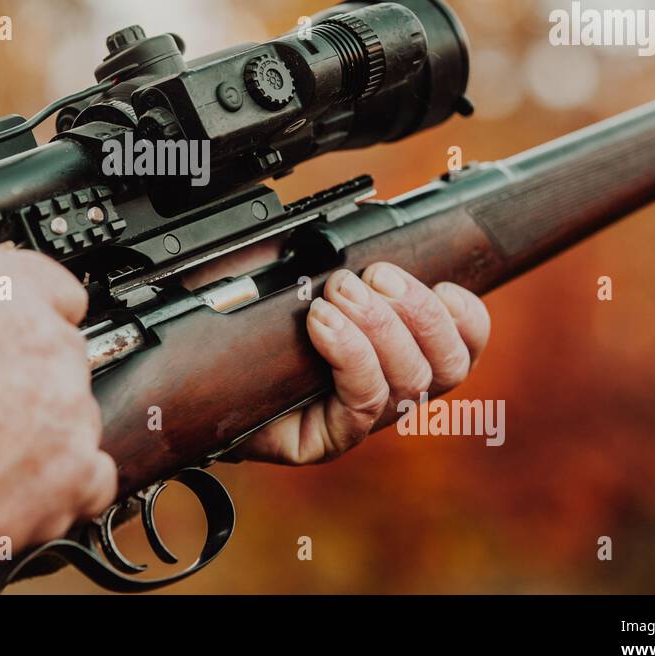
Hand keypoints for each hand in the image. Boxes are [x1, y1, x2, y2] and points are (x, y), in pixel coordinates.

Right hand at [0, 249, 115, 561]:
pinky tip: (19, 495)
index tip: (22, 337)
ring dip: (39, 440)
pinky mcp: (73, 471)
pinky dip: (61, 492)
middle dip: (26, 385)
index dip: (36, 316)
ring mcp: (68, 407)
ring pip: (74, 420)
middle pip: (61, 359)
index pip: (53, 288)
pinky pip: (90, 480)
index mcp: (5, 291)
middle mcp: (48, 340)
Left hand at [185, 245, 489, 464]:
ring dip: (379, 326)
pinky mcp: (325, 440)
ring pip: (409, 382)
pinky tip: (321, 325)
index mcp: (397, 347)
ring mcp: (358, 419)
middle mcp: (388, 388)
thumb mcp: (294, 271)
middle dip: (419, 311)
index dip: (466, 316)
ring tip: (336, 294)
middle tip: (371, 276)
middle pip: (447, 364)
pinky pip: (362, 403)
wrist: (188, 374)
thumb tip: (360, 214)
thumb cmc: (246, 319)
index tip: (443, 283)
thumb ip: (335, 251)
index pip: (463, 343)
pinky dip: (350, 354)